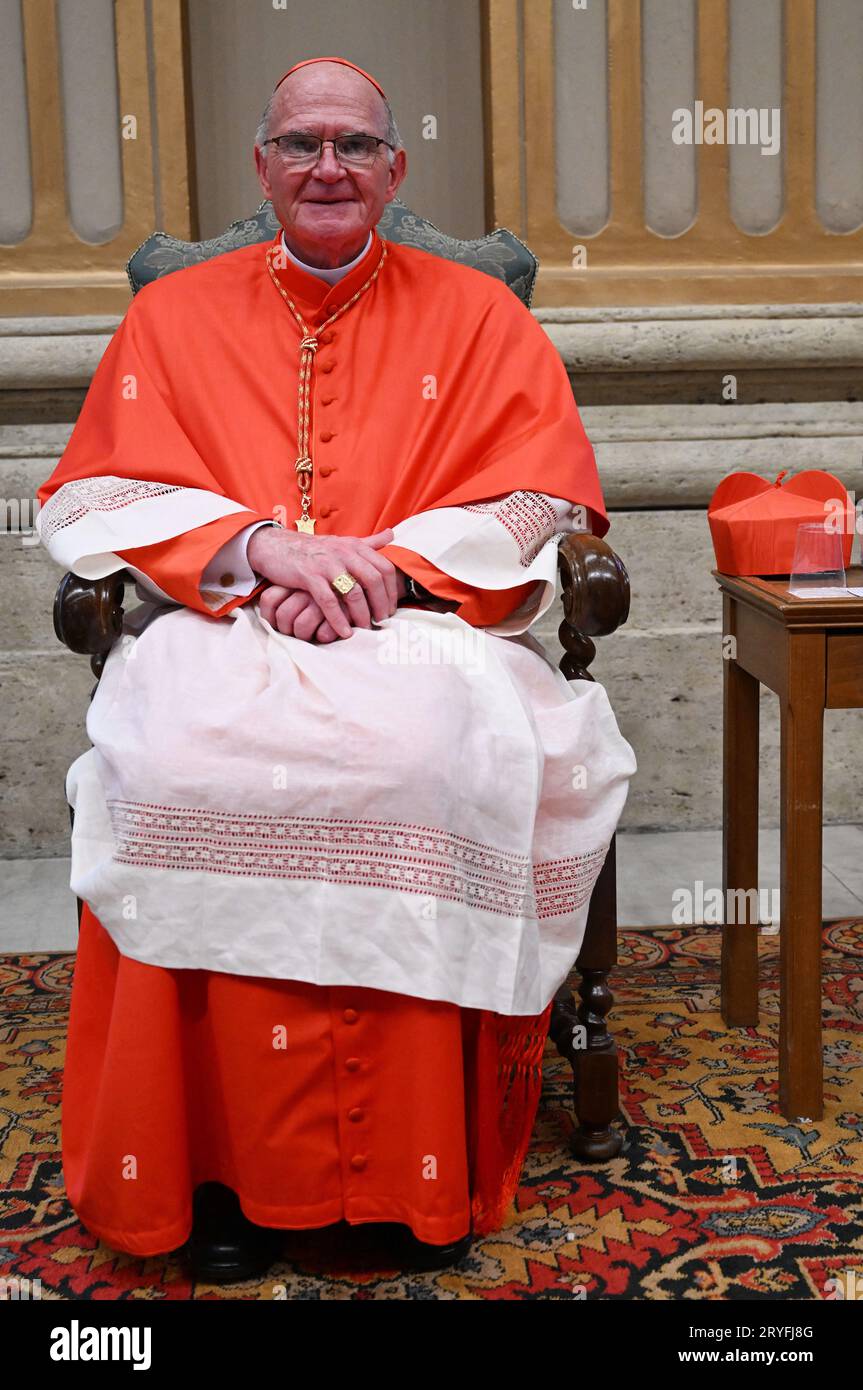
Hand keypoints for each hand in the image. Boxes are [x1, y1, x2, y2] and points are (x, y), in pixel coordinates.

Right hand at [248, 526, 399, 638]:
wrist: (274, 545)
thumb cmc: (313, 549)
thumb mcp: (342, 542)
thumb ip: (368, 542)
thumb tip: (392, 534)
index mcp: (355, 545)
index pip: (384, 567)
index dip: (391, 590)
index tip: (391, 608)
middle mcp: (344, 552)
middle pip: (373, 580)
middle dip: (381, 604)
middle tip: (382, 621)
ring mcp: (326, 564)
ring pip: (353, 592)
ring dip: (362, 615)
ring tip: (365, 628)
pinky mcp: (308, 576)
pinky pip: (328, 601)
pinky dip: (338, 619)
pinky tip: (344, 632)